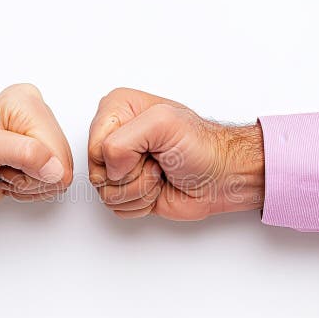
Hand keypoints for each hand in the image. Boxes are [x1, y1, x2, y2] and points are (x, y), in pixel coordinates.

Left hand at [0, 83, 72, 211]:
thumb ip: (24, 153)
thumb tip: (56, 167)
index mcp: (25, 102)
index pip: (55, 149)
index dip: (31, 167)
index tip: (1, 162)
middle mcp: (37, 114)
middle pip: (61, 162)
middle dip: (30, 176)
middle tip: (1, 167)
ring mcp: (39, 135)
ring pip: (58, 175)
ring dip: (29, 183)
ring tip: (2, 170)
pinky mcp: (40, 155)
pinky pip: (53, 182)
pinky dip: (30, 188)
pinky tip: (9, 176)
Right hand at [88, 88, 263, 219]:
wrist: (223, 176)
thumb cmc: (201, 146)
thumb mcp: (163, 124)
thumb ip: (123, 140)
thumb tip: (111, 169)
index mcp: (117, 110)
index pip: (95, 146)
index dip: (120, 157)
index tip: (148, 149)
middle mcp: (114, 135)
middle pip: (97, 172)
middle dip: (132, 175)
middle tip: (156, 162)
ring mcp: (119, 165)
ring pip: (105, 193)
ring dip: (140, 190)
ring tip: (160, 174)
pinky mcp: (127, 190)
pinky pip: (116, 207)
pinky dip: (142, 203)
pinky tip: (158, 187)